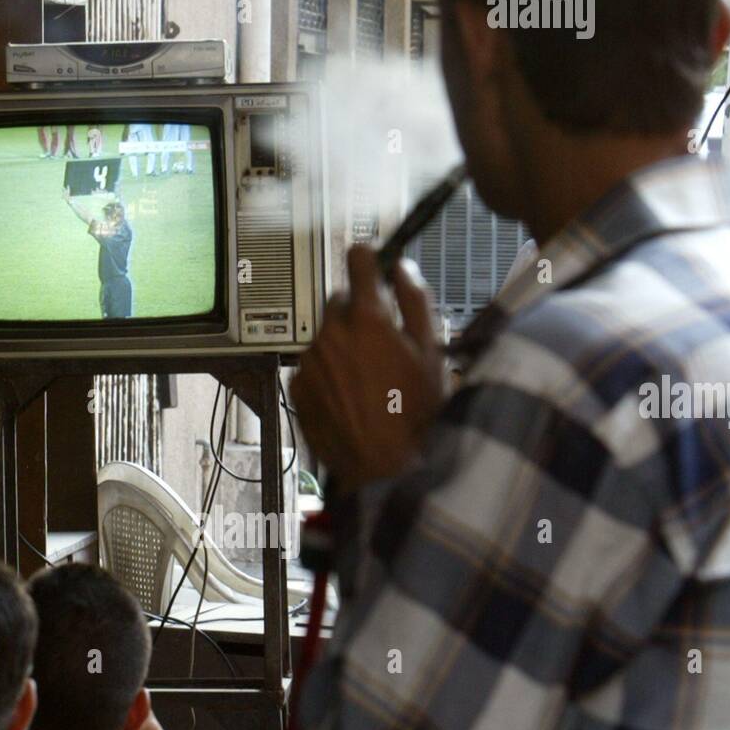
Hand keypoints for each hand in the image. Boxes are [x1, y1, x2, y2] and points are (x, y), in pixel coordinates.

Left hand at [290, 245, 443, 493]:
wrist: (384, 468)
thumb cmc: (415, 415)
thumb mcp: (431, 354)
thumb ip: (416, 302)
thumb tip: (402, 269)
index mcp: (367, 318)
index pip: (358, 261)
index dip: (369, 260)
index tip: (372, 263)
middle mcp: (331, 333)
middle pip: (339, 301)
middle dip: (358, 313)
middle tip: (381, 343)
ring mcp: (310, 361)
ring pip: (326, 336)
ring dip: (342, 346)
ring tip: (368, 379)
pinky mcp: (297, 387)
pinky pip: (312, 366)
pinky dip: (328, 374)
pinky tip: (350, 396)